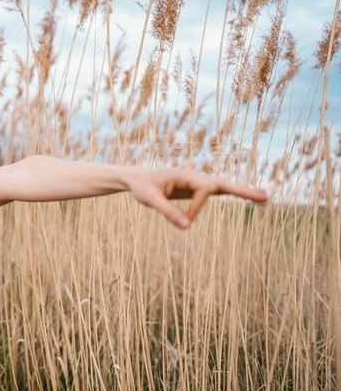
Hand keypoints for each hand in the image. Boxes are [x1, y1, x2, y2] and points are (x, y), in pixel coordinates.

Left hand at [131, 167, 268, 228]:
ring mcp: (197, 181)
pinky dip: (233, 193)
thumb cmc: (141, 187)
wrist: (136, 179)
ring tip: (266, 198)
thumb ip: (168, 212)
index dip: (198, 207)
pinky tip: (248, 197)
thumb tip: (188, 227)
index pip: (203, 190)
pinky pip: (217, 191)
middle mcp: (194, 176)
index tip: (186, 220)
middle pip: (223, 182)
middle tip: (266, 197)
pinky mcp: (196, 188)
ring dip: (244, 192)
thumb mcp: (150, 200)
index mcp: (185, 174)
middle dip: (243, 190)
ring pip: (224, 186)